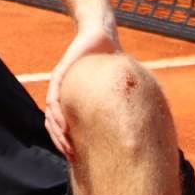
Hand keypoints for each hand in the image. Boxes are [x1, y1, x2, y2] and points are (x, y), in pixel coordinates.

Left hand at [45, 19, 120, 159]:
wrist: (100, 35)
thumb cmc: (110, 61)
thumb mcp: (115, 86)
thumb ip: (121, 102)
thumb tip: (143, 122)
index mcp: (74, 100)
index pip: (65, 127)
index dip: (68, 143)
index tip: (77, 159)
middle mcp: (64, 94)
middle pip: (54, 124)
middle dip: (61, 143)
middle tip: (72, 157)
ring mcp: (60, 85)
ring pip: (51, 115)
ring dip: (58, 133)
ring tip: (67, 146)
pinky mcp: (60, 74)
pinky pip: (54, 97)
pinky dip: (57, 113)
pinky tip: (63, 125)